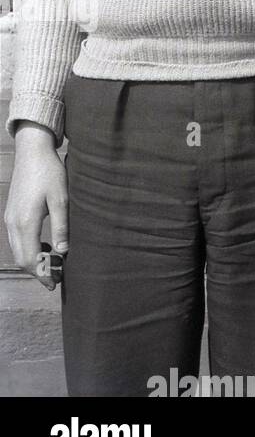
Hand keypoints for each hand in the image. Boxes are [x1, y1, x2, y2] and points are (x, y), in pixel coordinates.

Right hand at [4, 122, 67, 290]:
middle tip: (56, 279)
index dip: (42, 274)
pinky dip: (29, 249)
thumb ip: (61, 227)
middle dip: (38, 272)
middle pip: (22, 259)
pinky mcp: (11, 214)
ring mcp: (10, 219)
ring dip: (33, 261)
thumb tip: (63, 253)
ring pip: (18, 250)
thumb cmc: (50, 172)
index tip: (54, 284)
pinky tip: (45, 246)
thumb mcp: (61, 198)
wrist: (32, 152)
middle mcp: (13, 224)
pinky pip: (17, 240)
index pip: (31, 259)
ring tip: (54, 264)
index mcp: (26, 223)